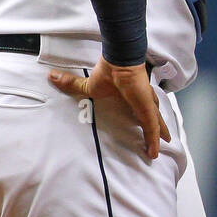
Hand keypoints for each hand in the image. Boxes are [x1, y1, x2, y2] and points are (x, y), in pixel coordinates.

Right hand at [50, 58, 169, 159]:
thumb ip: (72, 84)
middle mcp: (142, 100)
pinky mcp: (147, 109)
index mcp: (131, 96)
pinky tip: (154, 153)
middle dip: (159, 125)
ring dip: (160, 133)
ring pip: (156, 123)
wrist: (118, 63)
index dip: (145, 116)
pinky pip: (152, 129)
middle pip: (154, 115)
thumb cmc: (107, 72)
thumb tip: (51, 76)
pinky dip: (154, 140)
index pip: (142, 108)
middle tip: (164, 137)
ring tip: (165, 144)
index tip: (145, 124)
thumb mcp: (88, 85)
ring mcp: (147, 105)